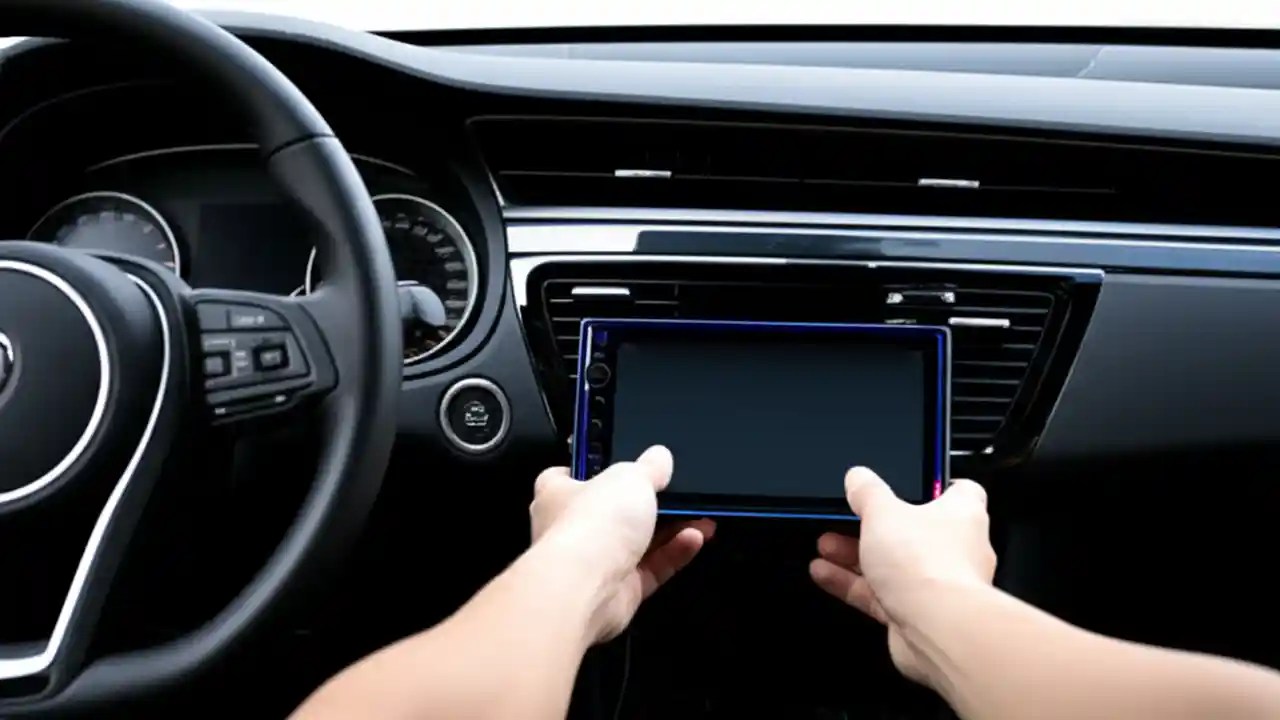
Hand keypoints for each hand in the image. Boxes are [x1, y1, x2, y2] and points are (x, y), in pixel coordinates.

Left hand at [530, 446, 714, 642]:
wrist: (585, 588)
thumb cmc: (595, 520)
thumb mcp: (629, 477)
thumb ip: (649, 467)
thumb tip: (660, 456)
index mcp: (558, 493)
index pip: (570, 475)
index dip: (595, 468)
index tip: (623, 462)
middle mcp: (572, 529)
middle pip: (613, 510)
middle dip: (648, 502)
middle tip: (680, 491)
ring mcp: (595, 563)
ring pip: (638, 542)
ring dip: (671, 528)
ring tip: (702, 516)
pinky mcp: (619, 591)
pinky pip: (651, 568)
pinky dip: (673, 553)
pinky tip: (696, 538)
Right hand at [809, 467, 995, 684]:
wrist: (936, 628)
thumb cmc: (928, 566)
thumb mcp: (883, 512)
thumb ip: (867, 492)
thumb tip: (858, 477)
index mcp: (961, 514)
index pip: (959, 491)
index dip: (933, 485)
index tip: (906, 482)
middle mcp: (955, 550)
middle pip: (914, 531)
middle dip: (876, 526)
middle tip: (849, 519)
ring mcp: (936, 585)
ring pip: (893, 565)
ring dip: (857, 555)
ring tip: (827, 546)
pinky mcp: (916, 614)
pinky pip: (879, 594)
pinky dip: (852, 584)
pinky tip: (825, 574)